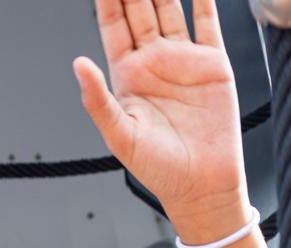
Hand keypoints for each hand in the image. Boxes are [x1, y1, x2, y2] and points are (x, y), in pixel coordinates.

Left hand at [72, 0, 248, 231]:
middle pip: (140, 7)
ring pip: (170, 7)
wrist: (203, 186)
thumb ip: (98, 100)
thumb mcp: (121, 137)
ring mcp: (183, 59)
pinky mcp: (213, 64)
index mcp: (127, 74)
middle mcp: (154, 61)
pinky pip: (207, 22)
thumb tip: (78, 63)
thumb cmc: (159, 170)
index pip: (113, 23)